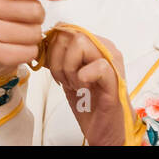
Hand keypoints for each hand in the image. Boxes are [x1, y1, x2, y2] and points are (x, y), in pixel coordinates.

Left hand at [44, 28, 129, 145]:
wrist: (106, 130)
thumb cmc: (89, 104)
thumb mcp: (68, 76)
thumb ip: (59, 57)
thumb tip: (43, 43)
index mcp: (95, 45)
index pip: (66, 28)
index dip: (52, 48)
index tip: (53, 68)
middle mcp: (105, 48)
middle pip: (71, 34)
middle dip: (58, 59)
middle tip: (65, 80)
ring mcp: (112, 62)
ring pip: (81, 44)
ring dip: (70, 68)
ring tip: (75, 85)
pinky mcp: (116, 79)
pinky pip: (98, 66)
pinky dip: (84, 76)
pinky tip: (83, 88)